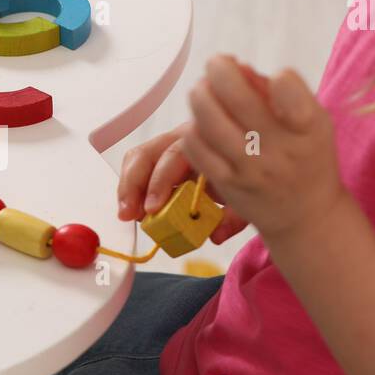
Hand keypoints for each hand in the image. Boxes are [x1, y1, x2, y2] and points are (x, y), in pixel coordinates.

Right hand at [117, 124, 250, 244]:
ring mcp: (165, 147)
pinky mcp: (155, 159)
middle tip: (130, 214)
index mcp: (206, 143)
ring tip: (127, 214)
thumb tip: (215, 235)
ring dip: (127, 188)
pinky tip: (132, 210)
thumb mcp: (244, 198)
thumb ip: (233, 217)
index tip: (153, 208)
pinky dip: (130, 189)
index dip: (160, 181)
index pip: (175, 154)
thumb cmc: (242, 179)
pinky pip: (136, 168)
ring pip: (137, 159)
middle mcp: (182, 139)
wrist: (247, 166)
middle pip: (147, 153)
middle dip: (134, 185)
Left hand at [179, 54, 345, 240]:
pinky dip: (192, 128)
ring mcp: (250, 169)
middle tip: (217, 65)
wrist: (307, 216)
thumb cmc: (308, 156)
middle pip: (238, 101)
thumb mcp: (313, 122)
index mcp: (308, 129)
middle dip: (219, 71)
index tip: (278, 77)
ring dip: (200, 96)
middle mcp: (279, 150)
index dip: (282, 79)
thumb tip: (239, 66)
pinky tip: (200, 123)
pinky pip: (195, 149)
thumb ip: (282, 93)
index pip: (294, 99)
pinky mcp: (226, 184)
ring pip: (209, 122)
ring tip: (203, 90)